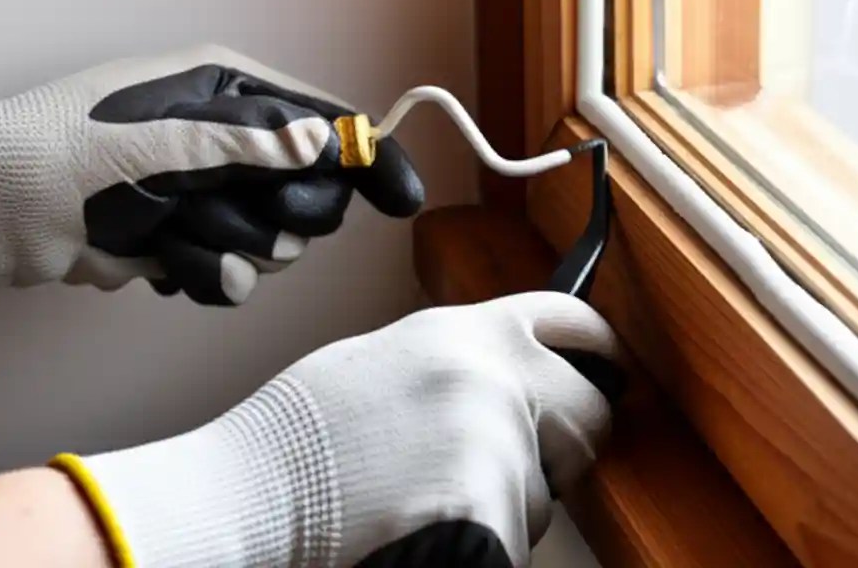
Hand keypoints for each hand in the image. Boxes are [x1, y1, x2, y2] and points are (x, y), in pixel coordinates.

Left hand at [0, 44, 422, 303]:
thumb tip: (325, 142)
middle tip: (243, 213)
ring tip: (174, 234)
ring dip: (230, 248)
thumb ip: (253, 144)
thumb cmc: (65, 154)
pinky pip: (239, 273)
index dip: (366, 156)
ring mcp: (212, 192)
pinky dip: (206, 275)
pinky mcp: (194, 239)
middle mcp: (229, 138)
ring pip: (277, 241)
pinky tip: (166, 265)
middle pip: (311, 190)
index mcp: (227, 90)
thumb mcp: (165, 139)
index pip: (322, 119)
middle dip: (279, 215)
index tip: (400, 196)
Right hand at [56, 293, 620, 566]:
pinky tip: (435, 525)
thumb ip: (462, 360)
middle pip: (589, 412)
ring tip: (438, 496)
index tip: (612, 365)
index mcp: (465, 330)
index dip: (601, 347)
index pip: (571, 320)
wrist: (244, 496)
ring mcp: (494, 438)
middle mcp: (491, 374)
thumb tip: (516, 374)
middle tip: (523, 464)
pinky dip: (493, 537)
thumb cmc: (300, 439)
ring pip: (554, 487)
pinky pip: (523, 532)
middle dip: (569, 443)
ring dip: (517, 499)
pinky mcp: (487, 503)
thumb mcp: (387, 361)